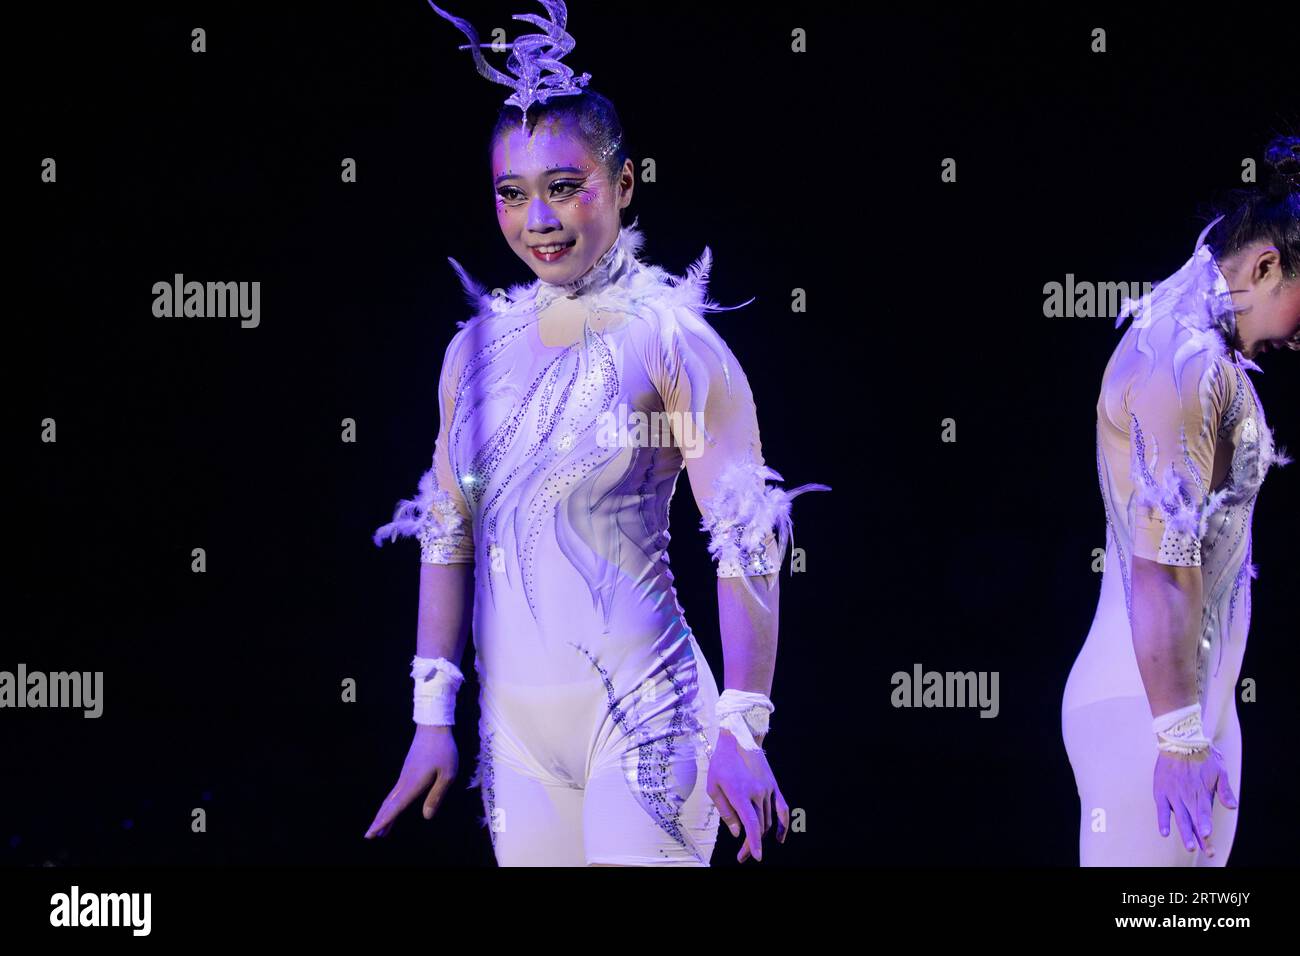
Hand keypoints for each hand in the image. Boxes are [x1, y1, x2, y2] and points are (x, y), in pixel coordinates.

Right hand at [364, 725, 458, 838]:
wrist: (433, 726)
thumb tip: (426, 817)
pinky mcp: (407, 770)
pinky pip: (396, 791)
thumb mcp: (448, 774)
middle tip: (371, 836)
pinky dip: (391, 803)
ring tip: (382, 829)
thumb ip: (437, 795)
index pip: (395, 808)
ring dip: (385, 813)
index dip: (383, 822)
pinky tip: (393, 806)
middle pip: (388, 805)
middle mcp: (404, 781)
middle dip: (380, 821)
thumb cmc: (443, 750)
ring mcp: (404, 775)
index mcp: (413, 784)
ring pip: (391, 798)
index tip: (371, 834)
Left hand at [707, 729, 788, 862]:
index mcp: (740, 794)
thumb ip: (726, 812)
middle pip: (759, 825)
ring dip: (761, 835)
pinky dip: (783, 824)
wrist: (738, 739)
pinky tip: (780, 838)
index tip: (756, 856)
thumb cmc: (721, 764)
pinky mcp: (773, 785)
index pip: (751, 824)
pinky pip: (782, 808)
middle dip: (751, 843)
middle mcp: (757, 793)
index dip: (754, 842)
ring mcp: (767, 789)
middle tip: (742, 856)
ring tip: (750, 846)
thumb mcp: (714, 787)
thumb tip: (737, 833)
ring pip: (768, 819)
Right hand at [1152, 744, 1236, 856]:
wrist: (1178, 740)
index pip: (1204, 812)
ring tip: (1190, 847)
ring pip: (1179, 816)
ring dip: (1184, 832)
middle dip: (1199, 837)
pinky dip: (1162, 820)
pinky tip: (1165, 833)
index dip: (1205, 824)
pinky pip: (1161, 808)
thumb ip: (1224, 790)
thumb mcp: (1219, 770)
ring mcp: (1172, 793)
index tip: (1207, 835)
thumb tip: (1233, 807)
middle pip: (1193, 819)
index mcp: (1201, 791)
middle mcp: (1186, 794)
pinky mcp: (1160, 790)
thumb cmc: (1202, 755)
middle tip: (1206, 851)